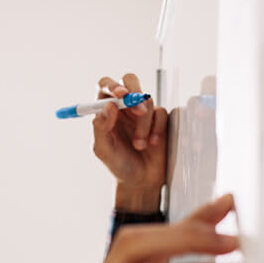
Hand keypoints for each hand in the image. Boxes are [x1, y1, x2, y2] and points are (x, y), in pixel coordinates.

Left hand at [93, 73, 168, 211]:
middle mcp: (124, 107)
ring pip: (147, 100)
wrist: (141, 181)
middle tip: (138, 109)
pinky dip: (157, 127)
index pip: (106, 86)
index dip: (113, 85)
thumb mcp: (104, 150)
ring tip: (139, 145)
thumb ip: (101, 127)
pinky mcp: (159, 120)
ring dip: (143, 124)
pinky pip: (162, 112)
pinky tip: (153, 142)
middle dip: (134, 91)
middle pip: (130, 81)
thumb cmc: (119, 165)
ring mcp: (143, 112)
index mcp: (106, 111)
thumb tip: (109, 105)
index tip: (121, 95)